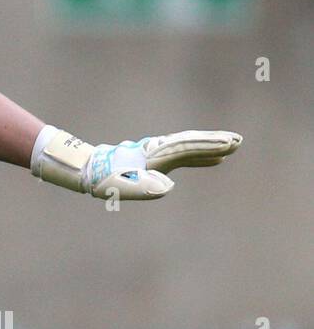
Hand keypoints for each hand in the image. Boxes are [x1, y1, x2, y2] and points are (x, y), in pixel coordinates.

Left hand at [33, 126, 241, 199]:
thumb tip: (168, 188)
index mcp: (153, 157)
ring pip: (188, 146)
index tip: (228, 145)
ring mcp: (158, 153)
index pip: (185, 149)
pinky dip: (200, 155)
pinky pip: (183, 154)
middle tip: (238, 140)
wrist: (89, 169)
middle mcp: (158, 151)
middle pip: (189, 143)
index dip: (207, 147)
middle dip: (213, 142)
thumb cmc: (105, 181)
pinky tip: (214, 160)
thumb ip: (142, 187)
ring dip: (210, 146)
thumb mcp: (120, 186)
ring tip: (233, 147)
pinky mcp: (157, 159)